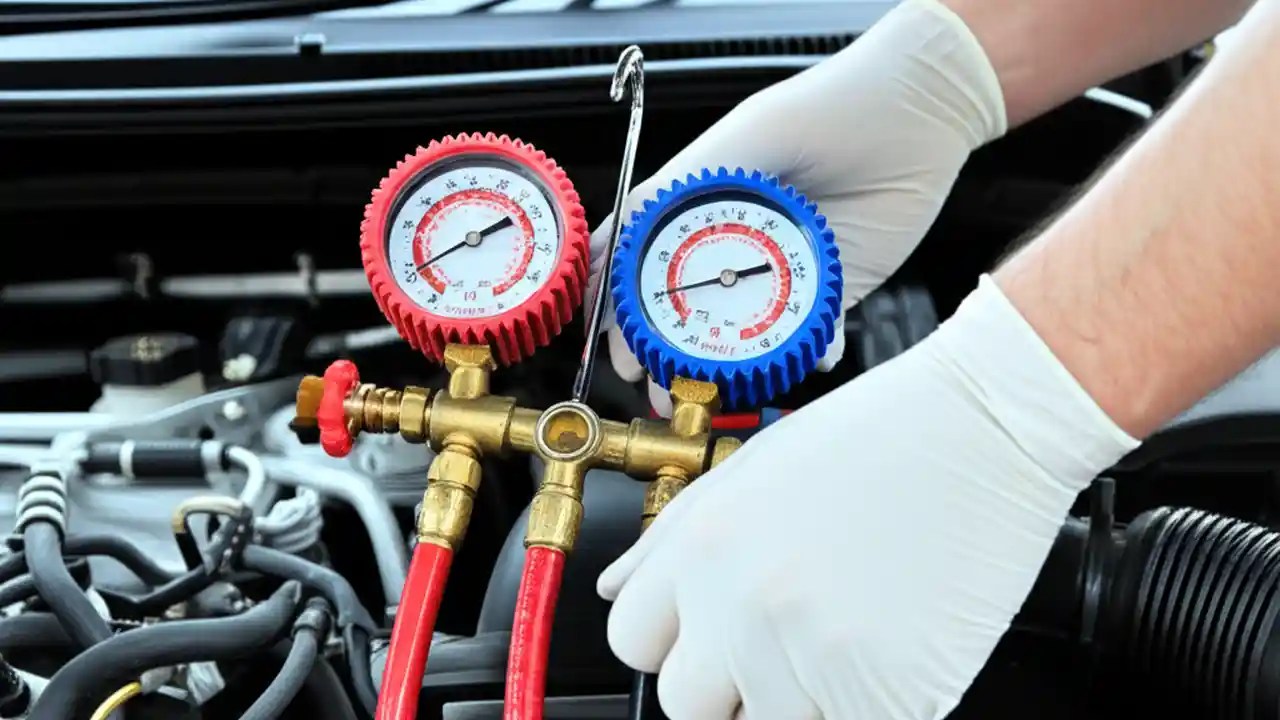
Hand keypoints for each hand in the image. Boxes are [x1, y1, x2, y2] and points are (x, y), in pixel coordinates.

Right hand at [590, 0, 1006, 397]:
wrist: (920, 115)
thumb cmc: (833, 108)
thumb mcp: (751, 135)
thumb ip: (688, 182)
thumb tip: (624, 231)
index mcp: (702, 204)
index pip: (640, 260)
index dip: (618, 305)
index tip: (612, 343)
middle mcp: (737, 244)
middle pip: (686, 311)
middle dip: (665, 355)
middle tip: (657, 386)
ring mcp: (783, 272)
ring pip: (743, 335)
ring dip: (728, 370)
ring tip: (715, 394)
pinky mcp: (832, 291)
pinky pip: (813, 338)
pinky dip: (810, 355)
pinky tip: (813, 354)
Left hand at [598, 276, 1137, 718]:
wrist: (989, 425)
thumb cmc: (877, 437)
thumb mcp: (751, 467)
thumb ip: (672, 540)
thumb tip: (616, 591)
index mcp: (700, 549)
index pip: (633, 643)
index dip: (674, 644)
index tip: (706, 639)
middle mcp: (740, 607)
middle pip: (688, 704)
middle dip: (728, 687)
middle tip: (783, 646)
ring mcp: (810, 657)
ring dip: (799, 700)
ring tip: (846, 634)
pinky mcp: (884, 693)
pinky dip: (863, 706)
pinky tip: (885, 652)